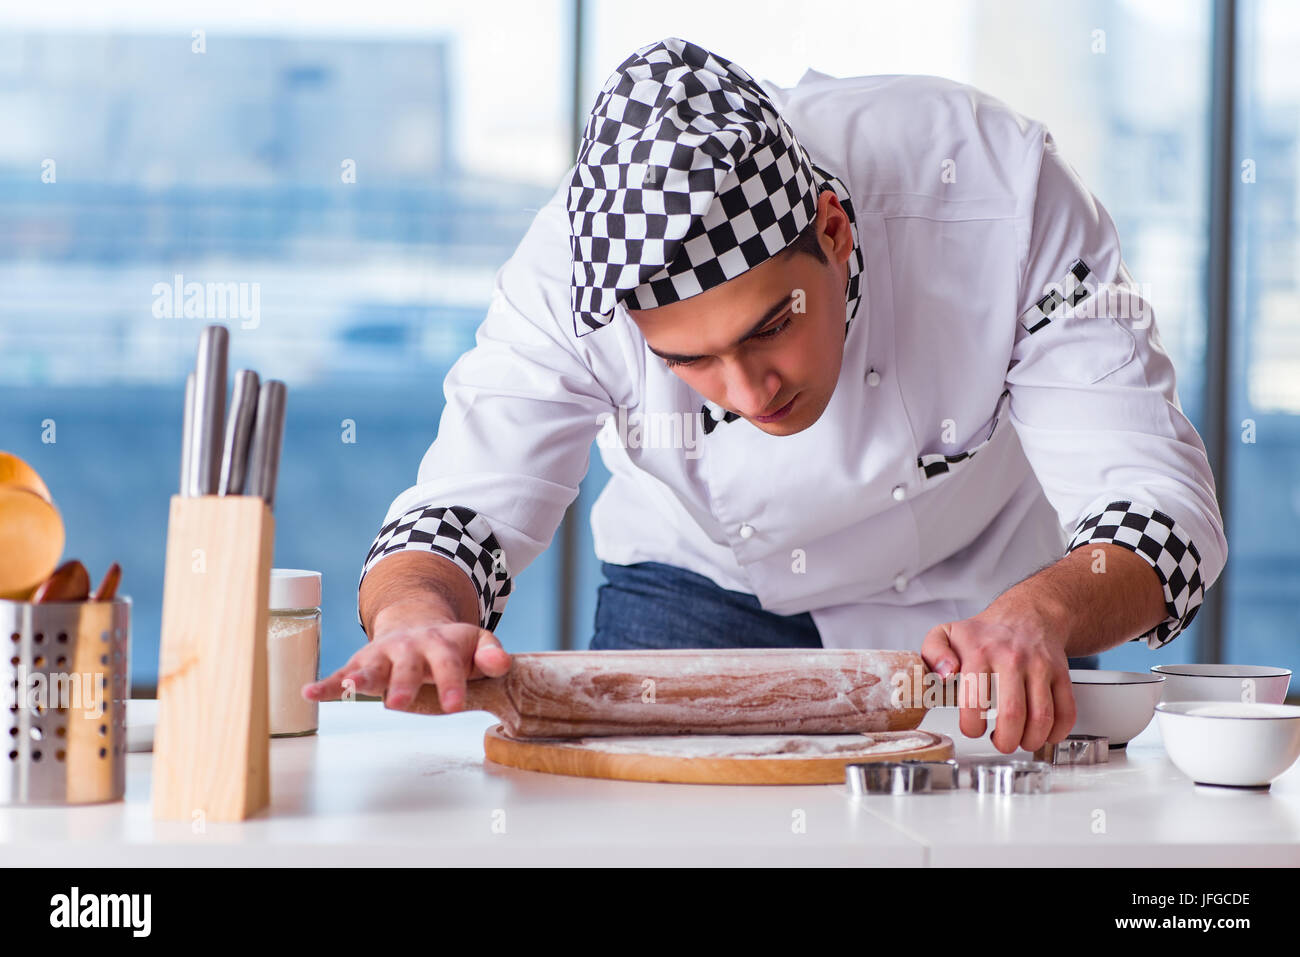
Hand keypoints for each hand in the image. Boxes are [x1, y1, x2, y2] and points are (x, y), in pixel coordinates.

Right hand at [302, 598, 510, 712]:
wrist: (417, 623)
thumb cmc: (451, 644)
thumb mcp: (478, 643)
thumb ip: (492, 654)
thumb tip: (502, 664)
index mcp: (440, 643)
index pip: (449, 665)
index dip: (452, 684)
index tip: (454, 706)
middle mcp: (408, 647)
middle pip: (406, 666)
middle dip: (402, 684)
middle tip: (398, 704)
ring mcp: (383, 654)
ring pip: (371, 666)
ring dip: (360, 678)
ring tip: (348, 689)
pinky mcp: (361, 664)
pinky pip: (341, 675)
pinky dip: (326, 685)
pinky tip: (309, 693)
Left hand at [920, 611, 1076, 753]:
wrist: (1027, 614)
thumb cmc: (984, 633)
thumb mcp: (945, 634)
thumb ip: (933, 654)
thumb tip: (944, 676)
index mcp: (980, 653)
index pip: (975, 700)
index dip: (972, 726)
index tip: (972, 729)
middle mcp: (1012, 659)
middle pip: (1012, 714)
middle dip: (1004, 740)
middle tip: (999, 742)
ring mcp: (1040, 667)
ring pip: (1042, 718)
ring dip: (1030, 740)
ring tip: (1019, 740)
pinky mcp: (1061, 674)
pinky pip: (1066, 712)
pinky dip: (1056, 732)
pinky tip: (1042, 733)